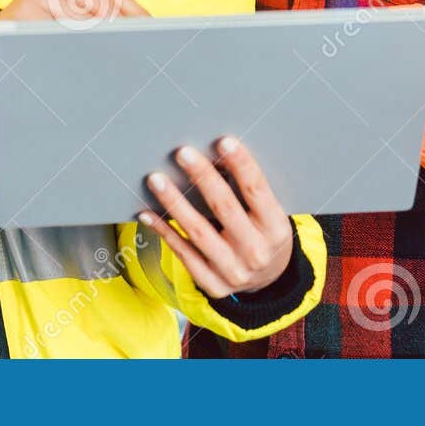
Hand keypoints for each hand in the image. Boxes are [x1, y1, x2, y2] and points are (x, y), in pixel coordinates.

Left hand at [139, 136, 294, 298]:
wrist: (269, 280)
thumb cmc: (264, 234)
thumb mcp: (268, 214)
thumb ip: (248, 191)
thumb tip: (215, 155)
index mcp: (276, 228)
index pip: (257, 190)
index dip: (241, 164)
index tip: (223, 141)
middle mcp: (256, 251)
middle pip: (225, 208)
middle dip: (202, 177)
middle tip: (182, 153)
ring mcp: (233, 271)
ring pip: (198, 232)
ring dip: (174, 202)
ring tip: (156, 180)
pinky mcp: (212, 284)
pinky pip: (183, 254)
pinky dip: (164, 231)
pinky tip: (148, 213)